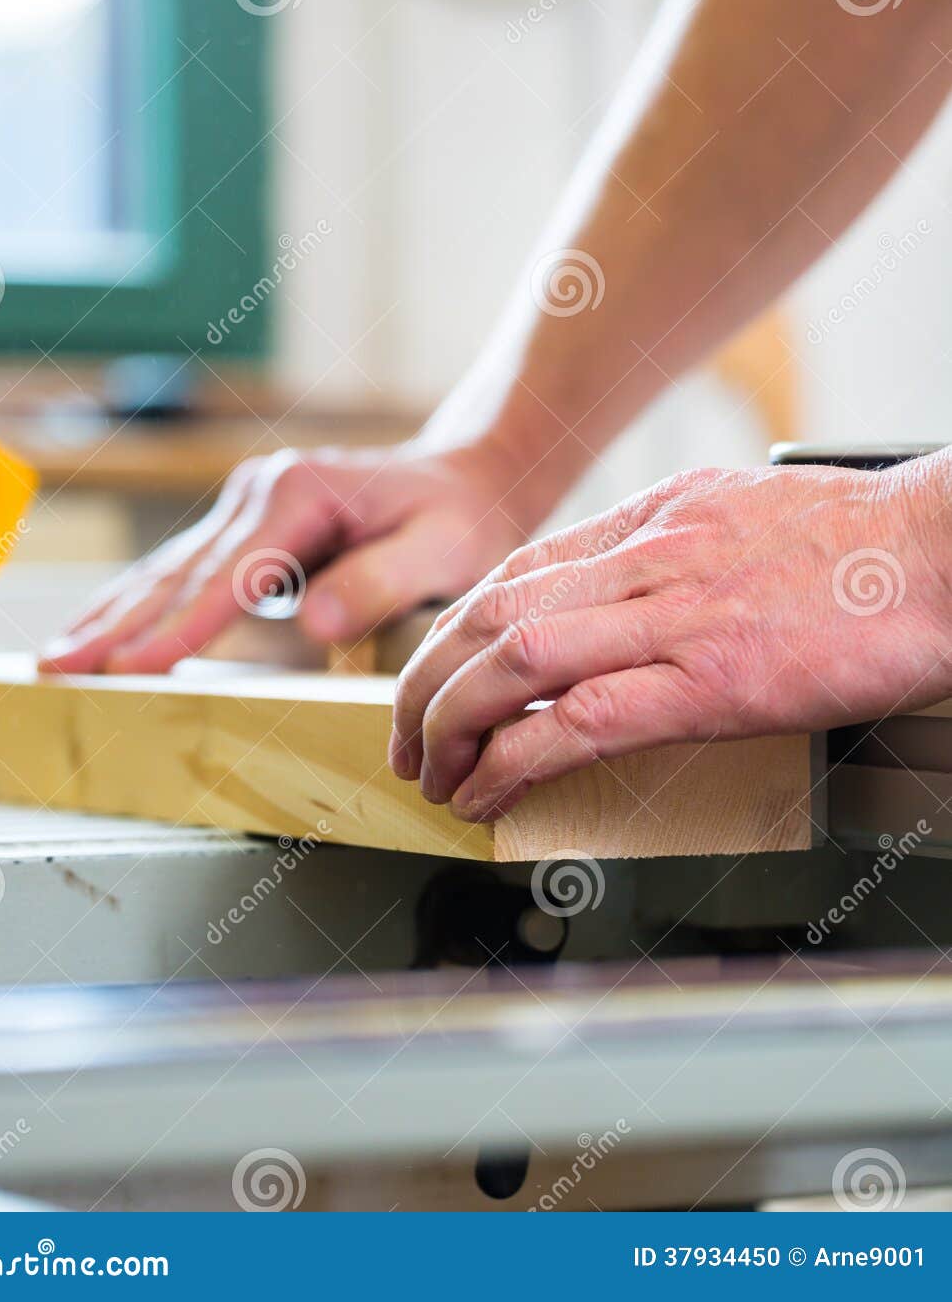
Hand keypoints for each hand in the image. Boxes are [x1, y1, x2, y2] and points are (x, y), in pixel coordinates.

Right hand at [38, 440, 531, 674]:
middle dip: (117, 625)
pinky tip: (103, 632)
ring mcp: (246, 505)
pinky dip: (140, 605)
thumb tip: (310, 623)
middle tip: (57, 669)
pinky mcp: (247, 528)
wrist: (466, 478)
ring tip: (57, 659)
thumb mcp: (444, 549)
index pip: (228, 577)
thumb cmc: (459, 517)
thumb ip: (380, 582)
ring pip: (168, 571)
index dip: (179, 628)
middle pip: (177, 571)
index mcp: (298, 494)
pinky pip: (185, 573)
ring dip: (112, 616)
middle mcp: (258, 491)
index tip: (133, 668)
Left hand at [390, 457, 951, 820]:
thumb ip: (672, 545)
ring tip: (429, 771)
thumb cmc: (860, 545)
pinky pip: (581, 717)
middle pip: (492, 613)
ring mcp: (675, 616)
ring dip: (451, 721)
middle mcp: (647, 556)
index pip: (516, 571)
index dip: (454, 629)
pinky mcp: (712, 681)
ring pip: (516, 660)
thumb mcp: (742, 512)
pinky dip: (515, 758)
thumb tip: (621, 588)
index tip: (430, 673)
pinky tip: (487, 790)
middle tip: (405, 735)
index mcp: (653, 517)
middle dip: (424, 680)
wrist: (940, 554)